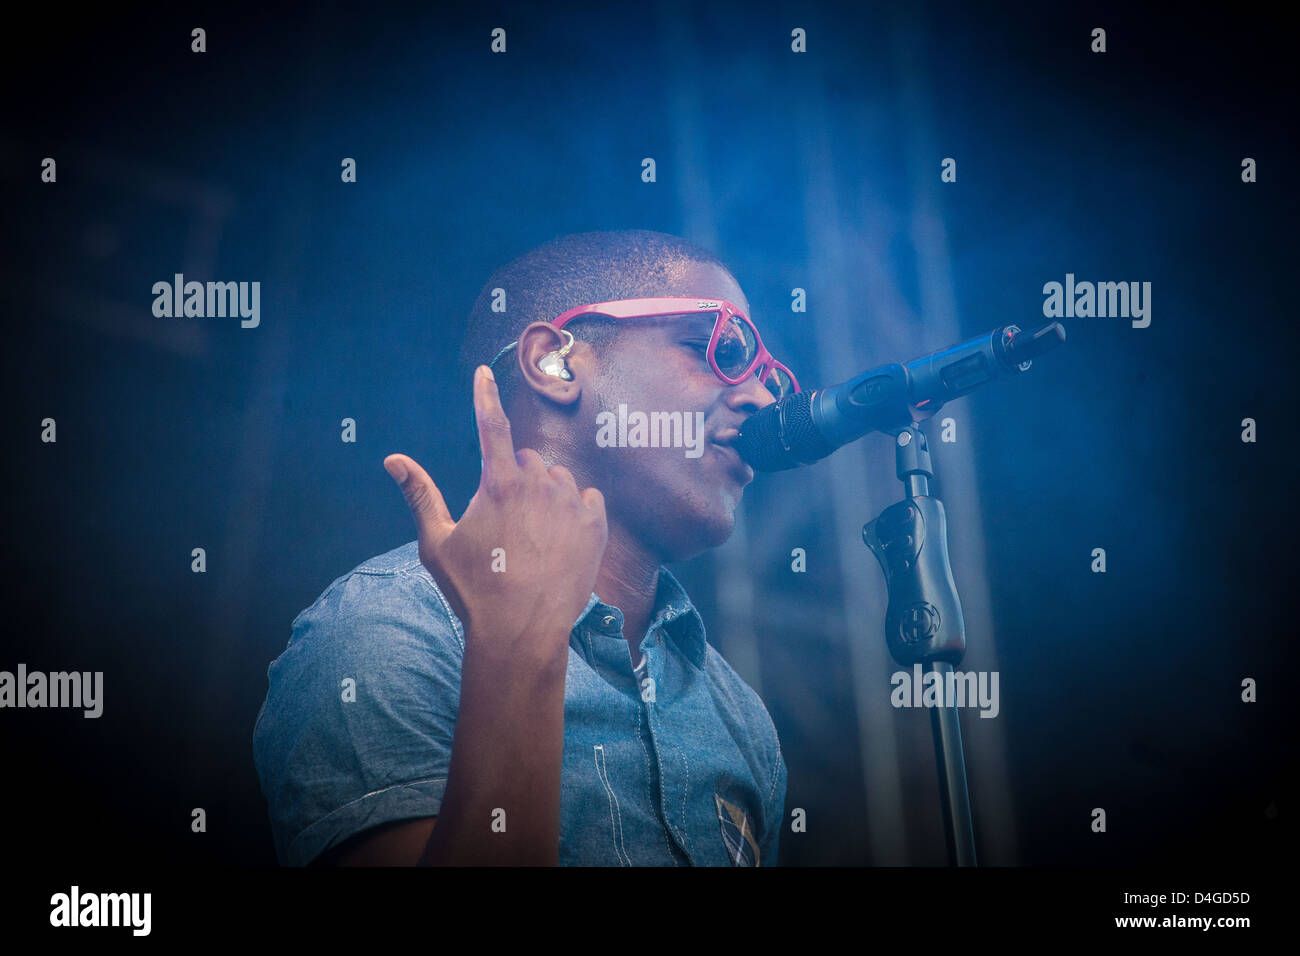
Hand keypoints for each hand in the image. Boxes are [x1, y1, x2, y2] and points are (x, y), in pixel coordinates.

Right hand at [383, 366, 607, 670]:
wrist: (522, 632)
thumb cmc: (474, 589)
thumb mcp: (437, 543)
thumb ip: (419, 494)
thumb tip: (392, 459)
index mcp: (499, 481)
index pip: (491, 424)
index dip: (484, 395)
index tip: (483, 372)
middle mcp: (540, 482)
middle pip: (527, 461)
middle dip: (516, 480)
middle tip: (504, 524)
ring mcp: (572, 502)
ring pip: (558, 479)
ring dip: (546, 496)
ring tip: (533, 540)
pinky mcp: (597, 523)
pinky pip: (586, 499)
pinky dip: (575, 512)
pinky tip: (560, 542)